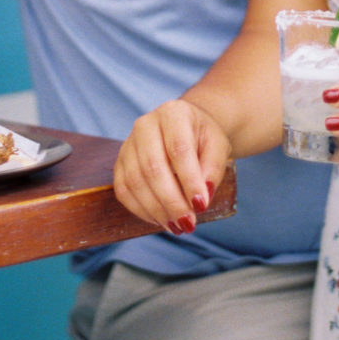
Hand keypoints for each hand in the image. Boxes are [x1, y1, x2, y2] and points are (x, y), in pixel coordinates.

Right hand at [113, 99, 231, 233]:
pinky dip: (141, 210)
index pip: (178, 149)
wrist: (186, 129)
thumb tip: (202, 197)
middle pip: (152, 167)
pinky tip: (160, 219)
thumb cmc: (203, 138)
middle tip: (188, 223)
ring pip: (135, 181)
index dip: (189, 180)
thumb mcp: (218, 146)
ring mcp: (128, 143)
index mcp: (173, 113)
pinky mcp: (120, 162)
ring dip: (157, 209)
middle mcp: (145, 124)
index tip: (201, 205)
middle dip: (171, 201)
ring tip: (177, 226)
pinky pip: (123, 190)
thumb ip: (213, 169)